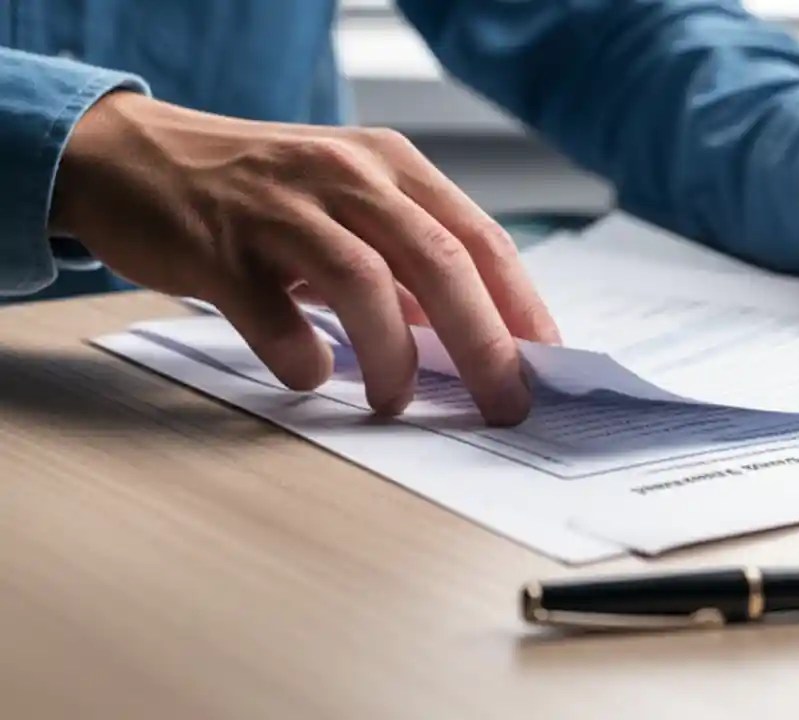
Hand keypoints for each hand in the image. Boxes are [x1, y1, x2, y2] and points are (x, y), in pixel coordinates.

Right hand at [51, 92, 558, 422]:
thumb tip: (474, 341)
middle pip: (439, 262)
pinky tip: (310, 376)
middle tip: (504, 403)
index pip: (481, 238)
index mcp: (392, 165)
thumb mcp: (349, 206)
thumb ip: (407, 264)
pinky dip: (301, 357)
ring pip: (364, 283)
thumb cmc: (260, 192)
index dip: (521, 306)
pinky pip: (273, 315)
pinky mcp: (220, 247)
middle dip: (484, 345)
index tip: (545, 365)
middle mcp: (347, 175)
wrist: (135, 158)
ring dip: (393, 357)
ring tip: (394, 400)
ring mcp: (282, 207)